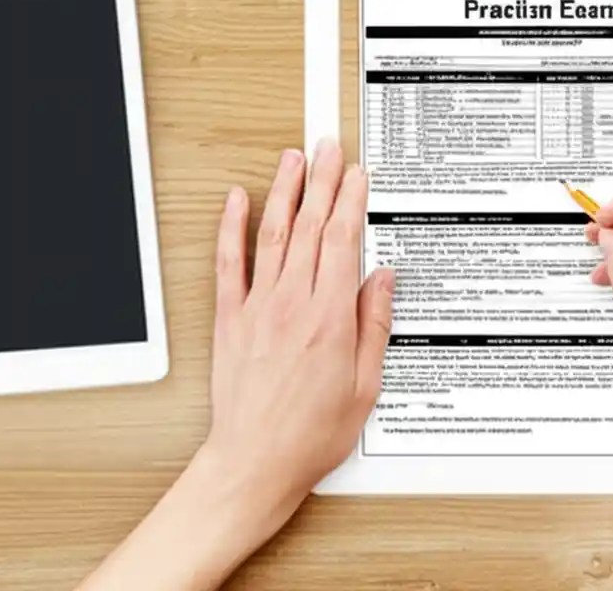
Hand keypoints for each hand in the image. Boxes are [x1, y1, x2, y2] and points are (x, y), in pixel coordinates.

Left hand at [200, 140, 392, 534]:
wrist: (255, 461)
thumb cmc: (309, 434)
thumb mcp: (365, 386)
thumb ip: (374, 326)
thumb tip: (382, 280)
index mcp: (329, 319)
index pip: (343, 242)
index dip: (351, 201)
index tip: (357, 176)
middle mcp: (292, 304)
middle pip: (311, 227)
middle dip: (323, 182)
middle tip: (329, 149)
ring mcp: (257, 308)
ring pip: (274, 234)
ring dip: (284, 192)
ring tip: (293, 160)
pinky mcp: (230, 319)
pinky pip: (230, 263)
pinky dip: (232, 227)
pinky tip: (237, 201)